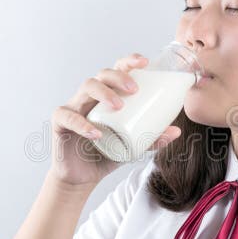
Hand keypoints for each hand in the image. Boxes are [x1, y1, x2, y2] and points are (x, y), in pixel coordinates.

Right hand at [48, 53, 181, 186]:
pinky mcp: (60, 122)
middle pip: (102, 74)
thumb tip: (176, 131)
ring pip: (86, 87)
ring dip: (104, 93)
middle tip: (134, 89)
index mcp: (107, 96)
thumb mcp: (133, 147)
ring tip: (119, 106)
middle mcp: (90, 97)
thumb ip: (152, 139)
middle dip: (118, 76)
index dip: (129, 61)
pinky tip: (96, 133)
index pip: (117, 70)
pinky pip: (68, 117)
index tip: (145, 62)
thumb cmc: (107, 154)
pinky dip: (82, 123)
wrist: (82, 177)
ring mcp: (74, 107)